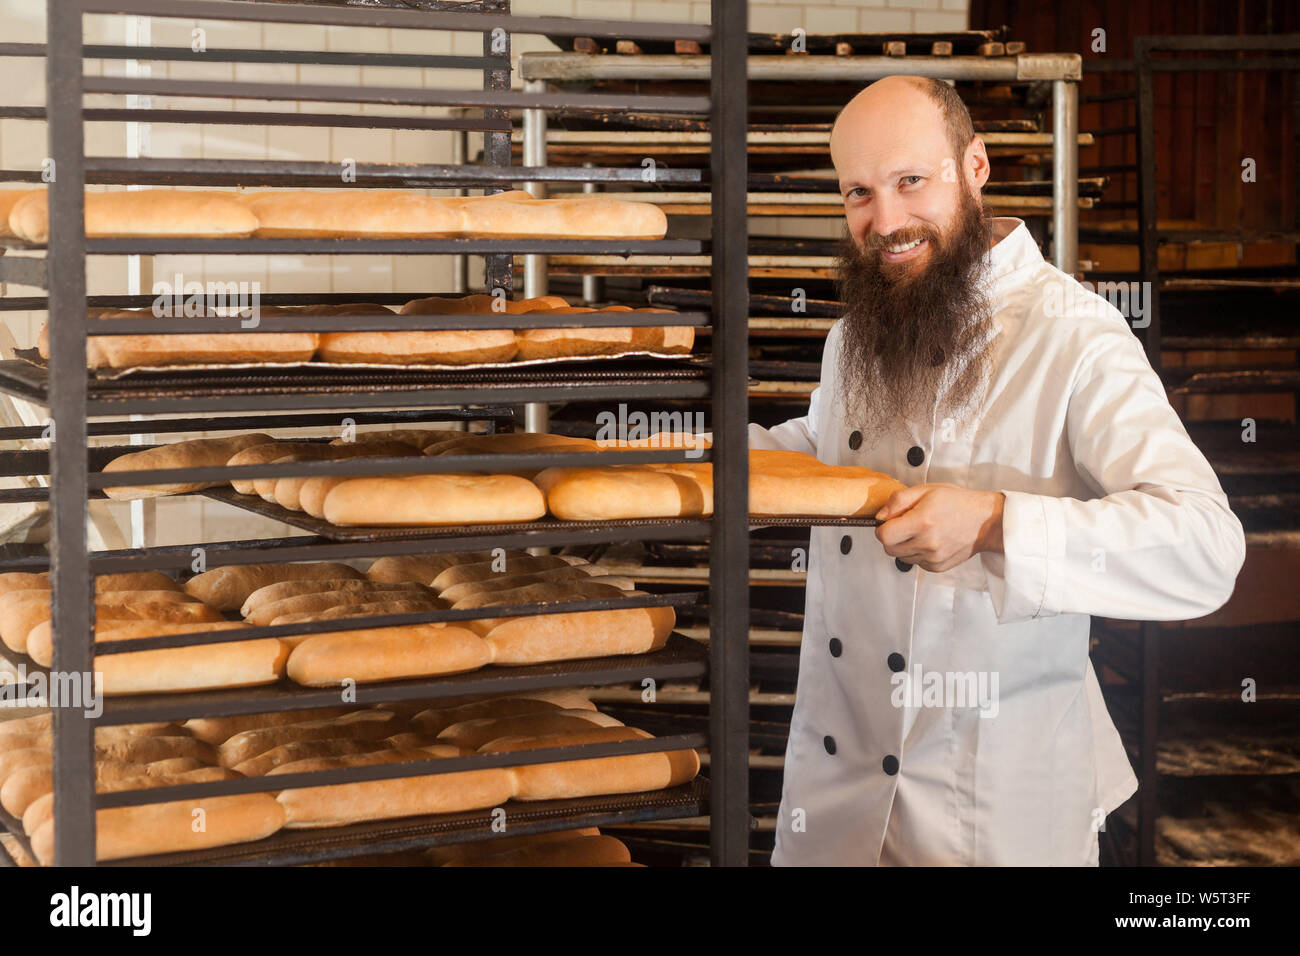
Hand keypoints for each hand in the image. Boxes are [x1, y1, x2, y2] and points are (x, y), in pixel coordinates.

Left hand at [874, 483, 1004, 572]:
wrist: (985, 521)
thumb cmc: (957, 502)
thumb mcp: (926, 490)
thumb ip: (898, 501)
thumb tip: (880, 516)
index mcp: (922, 522)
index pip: (884, 536)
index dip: (882, 528)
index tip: (890, 522)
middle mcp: (927, 543)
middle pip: (889, 549)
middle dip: (891, 537)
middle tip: (904, 526)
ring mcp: (933, 558)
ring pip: (901, 557)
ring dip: (904, 546)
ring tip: (920, 532)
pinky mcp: (938, 567)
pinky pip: (916, 563)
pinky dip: (917, 553)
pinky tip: (930, 540)